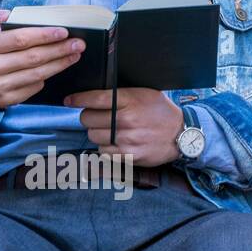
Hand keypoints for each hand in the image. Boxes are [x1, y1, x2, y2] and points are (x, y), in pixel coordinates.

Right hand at [0, 5, 85, 107]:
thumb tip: (5, 14)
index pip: (19, 39)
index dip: (44, 35)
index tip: (63, 31)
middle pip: (32, 57)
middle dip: (59, 49)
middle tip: (78, 43)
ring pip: (37, 74)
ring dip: (59, 64)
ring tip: (74, 54)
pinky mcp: (6, 100)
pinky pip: (33, 88)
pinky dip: (46, 77)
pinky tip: (56, 68)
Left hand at [64, 87, 184, 165]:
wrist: (182, 134)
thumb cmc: (160, 111)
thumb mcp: (144, 93)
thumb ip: (121, 94)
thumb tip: (94, 95)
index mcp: (130, 100)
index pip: (94, 98)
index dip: (77, 99)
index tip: (69, 100)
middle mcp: (127, 119)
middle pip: (88, 119)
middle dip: (88, 117)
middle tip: (95, 117)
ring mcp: (127, 139)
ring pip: (93, 136)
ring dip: (96, 133)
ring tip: (108, 130)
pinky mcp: (129, 156)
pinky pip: (103, 152)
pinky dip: (105, 148)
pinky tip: (114, 142)